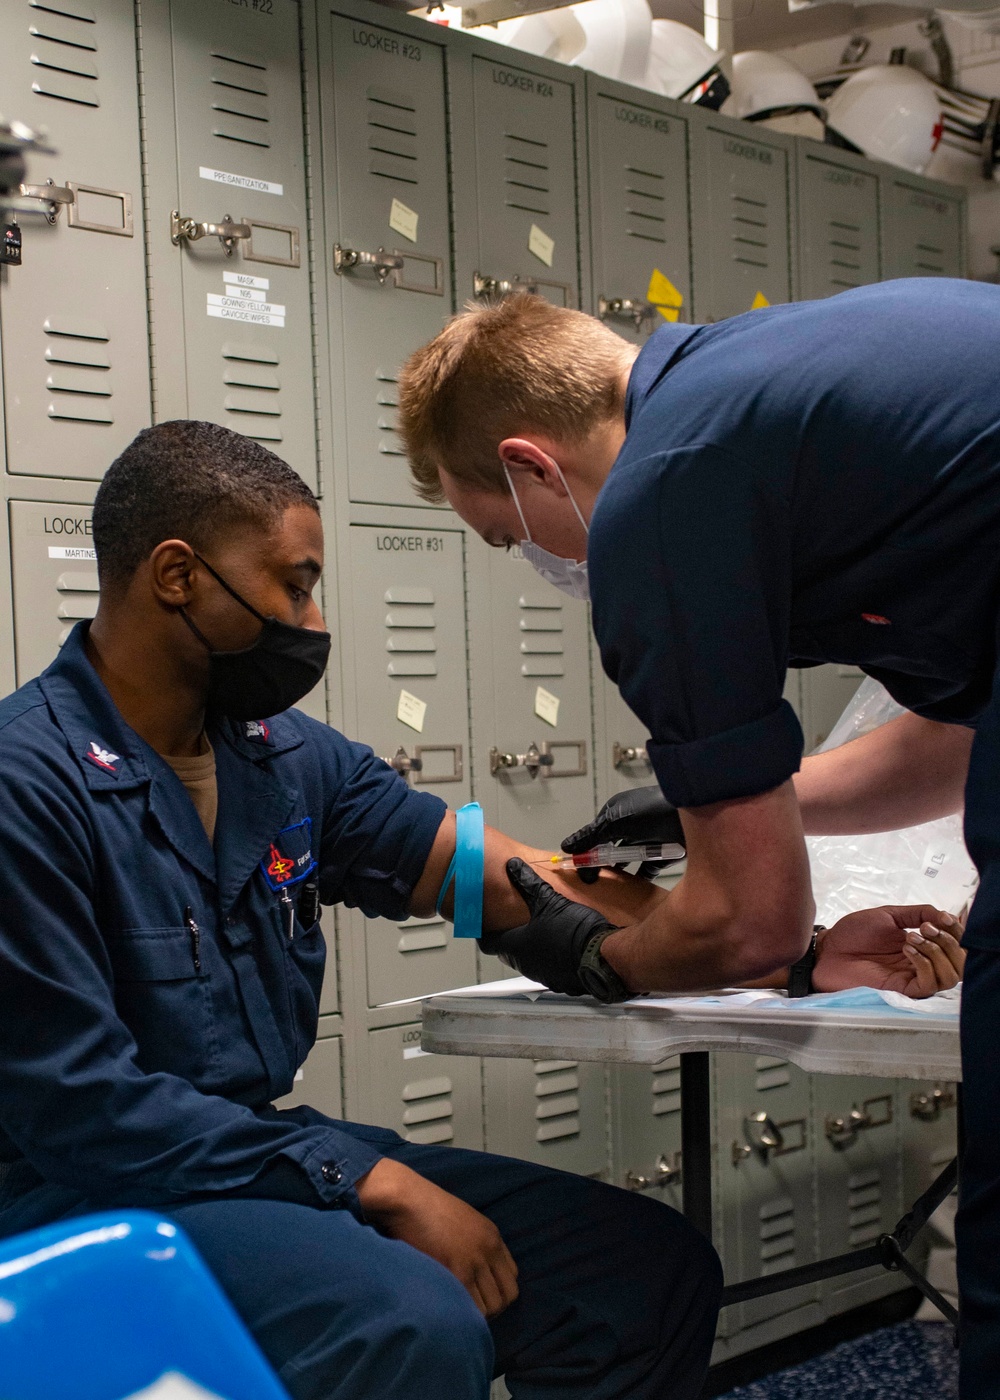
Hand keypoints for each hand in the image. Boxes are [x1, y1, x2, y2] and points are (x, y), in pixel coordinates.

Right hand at [356, 1158, 517, 1316]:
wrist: (407, 1199)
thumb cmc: (425, 1210)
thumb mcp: (461, 1222)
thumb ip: (474, 1245)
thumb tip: (474, 1276)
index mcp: (492, 1236)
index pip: (512, 1278)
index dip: (499, 1293)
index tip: (480, 1299)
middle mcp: (489, 1250)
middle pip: (507, 1296)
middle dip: (491, 1309)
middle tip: (468, 1312)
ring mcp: (475, 1262)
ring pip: (491, 1307)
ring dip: (476, 1315)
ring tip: (457, 1313)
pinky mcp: (457, 1272)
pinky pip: (470, 1307)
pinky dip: (462, 1315)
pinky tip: (448, 1311)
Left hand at [479, 858, 615, 994]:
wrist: (604, 958)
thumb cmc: (574, 933)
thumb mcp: (550, 900)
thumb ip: (529, 884)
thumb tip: (514, 867)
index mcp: (516, 946)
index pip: (488, 943)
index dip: (484, 931)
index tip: (484, 922)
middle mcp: (526, 964)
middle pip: (507, 951)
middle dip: (508, 936)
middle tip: (512, 920)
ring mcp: (544, 975)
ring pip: (528, 960)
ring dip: (529, 946)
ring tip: (538, 929)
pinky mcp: (562, 981)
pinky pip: (548, 968)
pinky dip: (548, 956)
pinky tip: (560, 943)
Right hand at [561, 786, 685, 882]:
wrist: (698, 812)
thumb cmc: (651, 812)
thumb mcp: (616, 822)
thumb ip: (592, 836)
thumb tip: (565, 847)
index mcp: (616, 815)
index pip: (594, 837)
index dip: (585, 854)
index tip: (578, 874)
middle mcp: (630, 827)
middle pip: (610, 850)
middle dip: (602, 865)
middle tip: (593, 885)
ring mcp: (647, 840)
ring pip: (628, 861)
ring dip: (621, 873)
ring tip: (610, 892)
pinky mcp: (664, 854)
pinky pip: (648, 869)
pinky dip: (640, 878)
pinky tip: (633, 892)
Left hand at [811, 905, 964, 997]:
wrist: (828, 950)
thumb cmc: (853, 933)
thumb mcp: (889, 915)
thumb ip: (918, 913)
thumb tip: (946, 915)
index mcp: (922, 946)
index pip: (956, 946)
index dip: (957, 932)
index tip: (944, 919)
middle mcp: (922, 964)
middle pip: (960, 964)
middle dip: (950, 942)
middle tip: (926, 929)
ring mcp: (913, 978)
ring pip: (950, 977)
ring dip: (938, 953)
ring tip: (914, 938)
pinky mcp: (902, 990)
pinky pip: (928, 984)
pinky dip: (925, 964)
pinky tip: (908, 949)